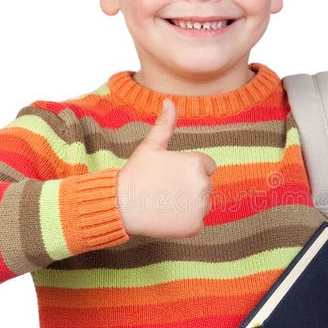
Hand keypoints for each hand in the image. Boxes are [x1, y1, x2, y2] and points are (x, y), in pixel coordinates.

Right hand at [117, 98, 216, 237]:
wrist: (121, 206)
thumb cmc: (136, 173)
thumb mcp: (150, 146)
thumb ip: (165, 125)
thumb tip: (169, 101)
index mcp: (197, 163)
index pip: (206, 166)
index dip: (187, 169)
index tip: (169, 174)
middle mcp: (204, 185)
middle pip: (205, 185)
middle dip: (188, 187)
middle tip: (164, 188)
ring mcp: (201, 208)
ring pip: (202, 204)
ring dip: (188, 204)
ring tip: (164, 201)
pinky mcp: (196, 227)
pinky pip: (197, 222)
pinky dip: (184, 222)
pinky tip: (166, 216)